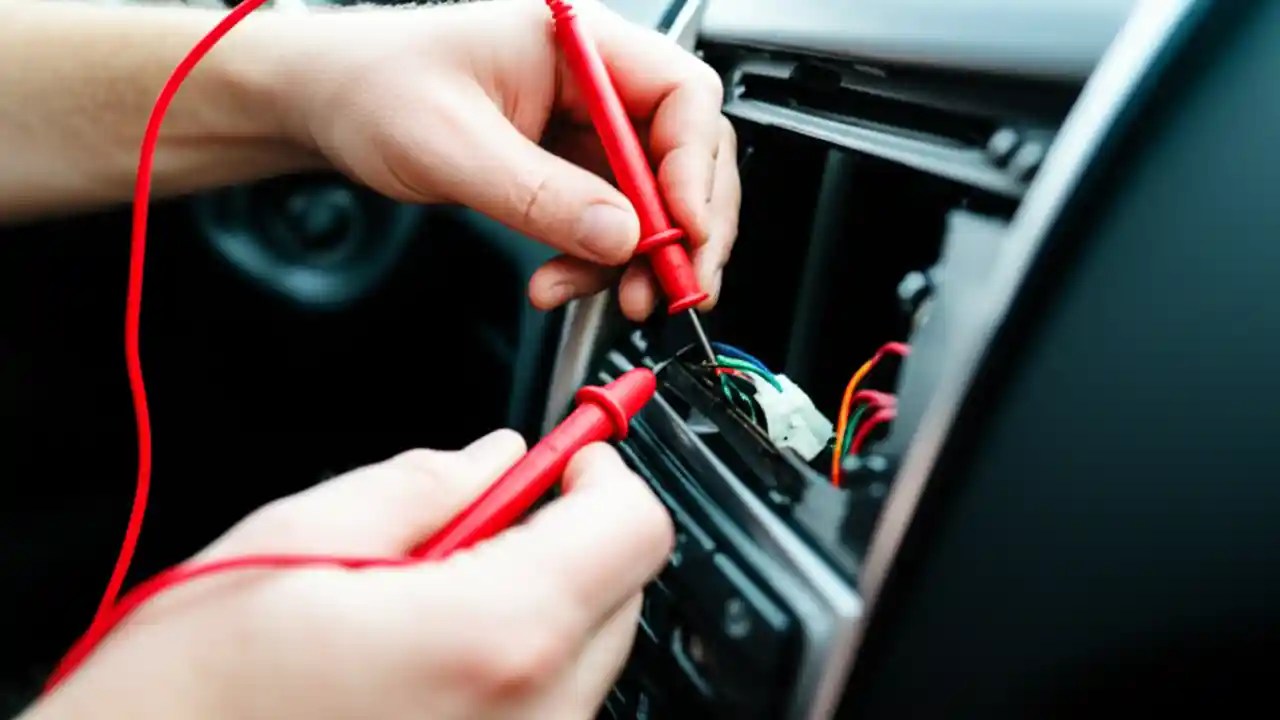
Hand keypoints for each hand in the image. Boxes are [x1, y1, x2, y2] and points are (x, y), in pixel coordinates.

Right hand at [26, 431, 673, 719]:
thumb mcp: (292, 541)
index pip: (634, 528)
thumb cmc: (184, 701)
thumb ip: (421, 484)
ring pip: (585, 648)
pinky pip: (545, 702)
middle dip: (567, 531)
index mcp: (494, 638)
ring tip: (420, 595)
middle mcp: (532, 717)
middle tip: (477, 514)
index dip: (601, 469)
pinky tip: (420, 652)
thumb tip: (495, 456)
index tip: (562, 453)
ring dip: (534, 596)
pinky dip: (507, 659)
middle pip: (620, 588)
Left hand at [277, 0, 739, 319]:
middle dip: (685, 227)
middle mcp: (596, 81)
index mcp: (581, 42)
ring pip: (653, 198)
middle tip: (675, 287)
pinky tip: (564, 282)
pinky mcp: (567, 167)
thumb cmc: (374, 88)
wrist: (327, 105)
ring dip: (641, 258)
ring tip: (618, 298)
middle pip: (685, 152)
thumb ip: (542, 195)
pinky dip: (600, 262)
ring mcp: (585, 127)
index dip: (693, 168)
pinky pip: (610, 221)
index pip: (680, 95)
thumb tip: (622, 237)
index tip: (684, 232)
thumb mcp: (454, 145)